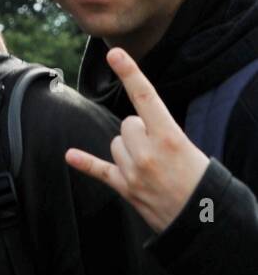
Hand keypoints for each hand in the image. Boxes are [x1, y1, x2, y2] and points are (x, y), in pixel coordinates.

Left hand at [65, 48, 209, 232]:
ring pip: (116, 143)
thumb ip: (163, 133)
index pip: (145, 98)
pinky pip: (99, 169)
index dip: (130, 73)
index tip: (115, 54)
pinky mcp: (125, 187)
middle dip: (140, 131)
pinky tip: (70, 156)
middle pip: (127, 123)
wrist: (204, 220)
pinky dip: (85, 163)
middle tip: (161, 151)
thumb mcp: (190, 149)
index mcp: (170, 137)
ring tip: (151, 166)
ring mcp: (133, 171)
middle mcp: (148, 152)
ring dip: (128, 148)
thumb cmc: (201, 181)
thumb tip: (139, 124)